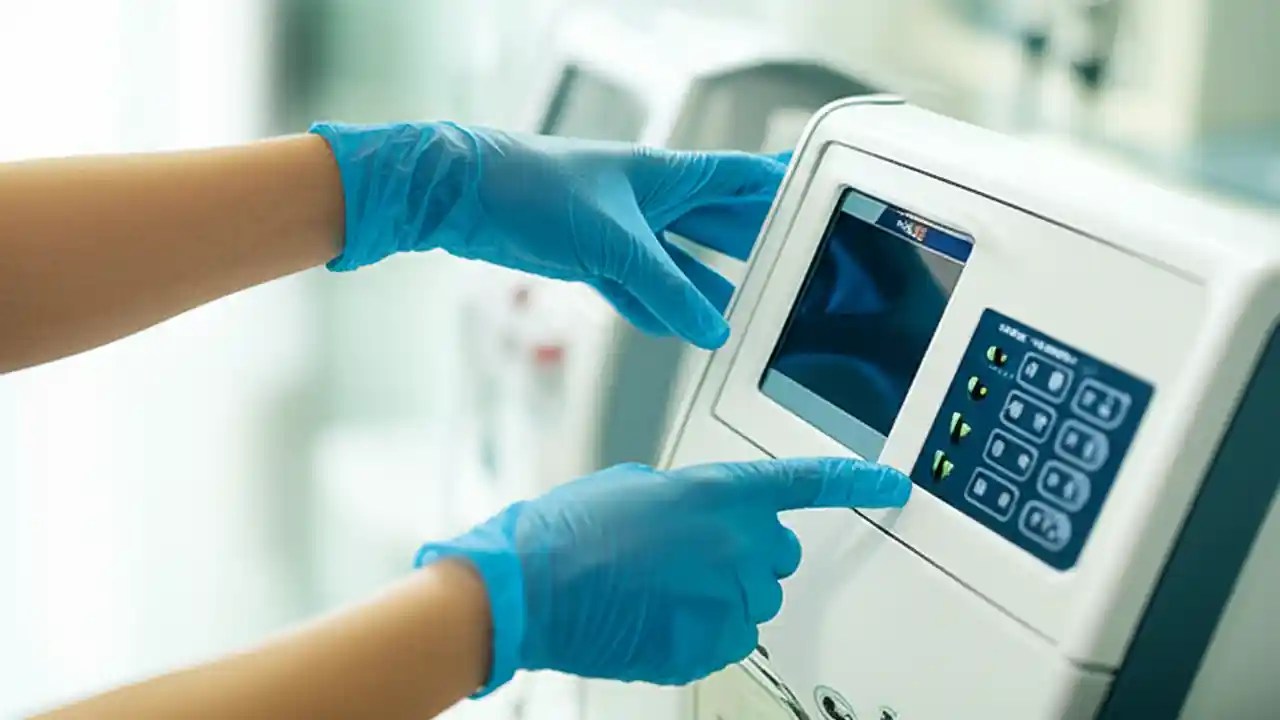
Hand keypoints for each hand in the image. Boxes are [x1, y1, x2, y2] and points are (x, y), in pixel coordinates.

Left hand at [310, 122, 787, 348]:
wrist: (463, 199)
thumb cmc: (534, 190)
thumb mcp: (614, 245)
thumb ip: (668, 289)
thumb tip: (714, 330)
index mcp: (670, 175)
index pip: (745, 179)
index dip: (785, 189)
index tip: (826, 200)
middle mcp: (654, 201)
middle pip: (722, 227)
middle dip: (756, 251)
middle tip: (798, 278)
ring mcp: (626, 231)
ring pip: (684, 264)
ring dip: (708, 290)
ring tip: (746, 319)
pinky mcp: (596, 259)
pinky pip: (642, 288)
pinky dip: (658, 307)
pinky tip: (678, 328)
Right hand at [416, 458, 910, 693]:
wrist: (533, 588)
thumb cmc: (571, 532)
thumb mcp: (638, 485)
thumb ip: (692, 495)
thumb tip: (704, 516)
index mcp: (719, 491)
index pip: (809, 483)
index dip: (857, 481)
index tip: (890, 482)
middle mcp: (736, 543)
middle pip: (781, 554)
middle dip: (750, 553)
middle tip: (695, 556)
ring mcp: (727, 598)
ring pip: (756, 602)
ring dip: (724, 594)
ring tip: (663, 589)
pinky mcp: (711, 645)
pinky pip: (732, 638)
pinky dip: (706, 632)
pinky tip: (661, 617)